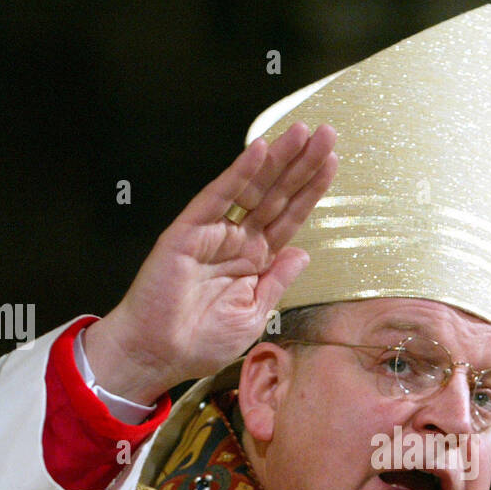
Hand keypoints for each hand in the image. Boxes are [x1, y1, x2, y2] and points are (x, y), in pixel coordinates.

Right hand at [84, 122, 337, 403]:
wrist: (159, 355)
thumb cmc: (200, 342)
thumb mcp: (254, 314)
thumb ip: (277, 280)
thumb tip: (302, 253)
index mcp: (255, 260)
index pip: (289, 217)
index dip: (310, 190)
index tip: (331, 163)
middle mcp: (237, 241)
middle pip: (276, 195)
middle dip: (301, 164)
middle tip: (326, 134)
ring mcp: (214, 233)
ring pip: (252, 189)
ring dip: (277, 160)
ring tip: (301, 133)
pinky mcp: (189, 231)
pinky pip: (217, 197)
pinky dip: (238, 174)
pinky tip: (259, 152)